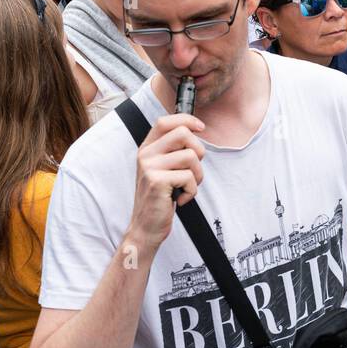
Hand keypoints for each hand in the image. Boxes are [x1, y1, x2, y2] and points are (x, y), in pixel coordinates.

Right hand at [127, 112, 206, 254]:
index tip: (200, 128)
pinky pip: (189, 177)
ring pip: (190, 156)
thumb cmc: (160, 198)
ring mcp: (149, 167)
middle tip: (193, 170)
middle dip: (198, 151)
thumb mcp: (163, 169)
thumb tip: (195, 130)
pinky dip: (192, 191)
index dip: (186, 120)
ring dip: (197, 175)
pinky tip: (180, 199)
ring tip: (186, 187)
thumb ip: (173, 150)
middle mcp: (145, 154)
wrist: (146, 227)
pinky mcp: (157, 181)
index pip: (165, 121)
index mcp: (147, 148)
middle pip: (183, 133)